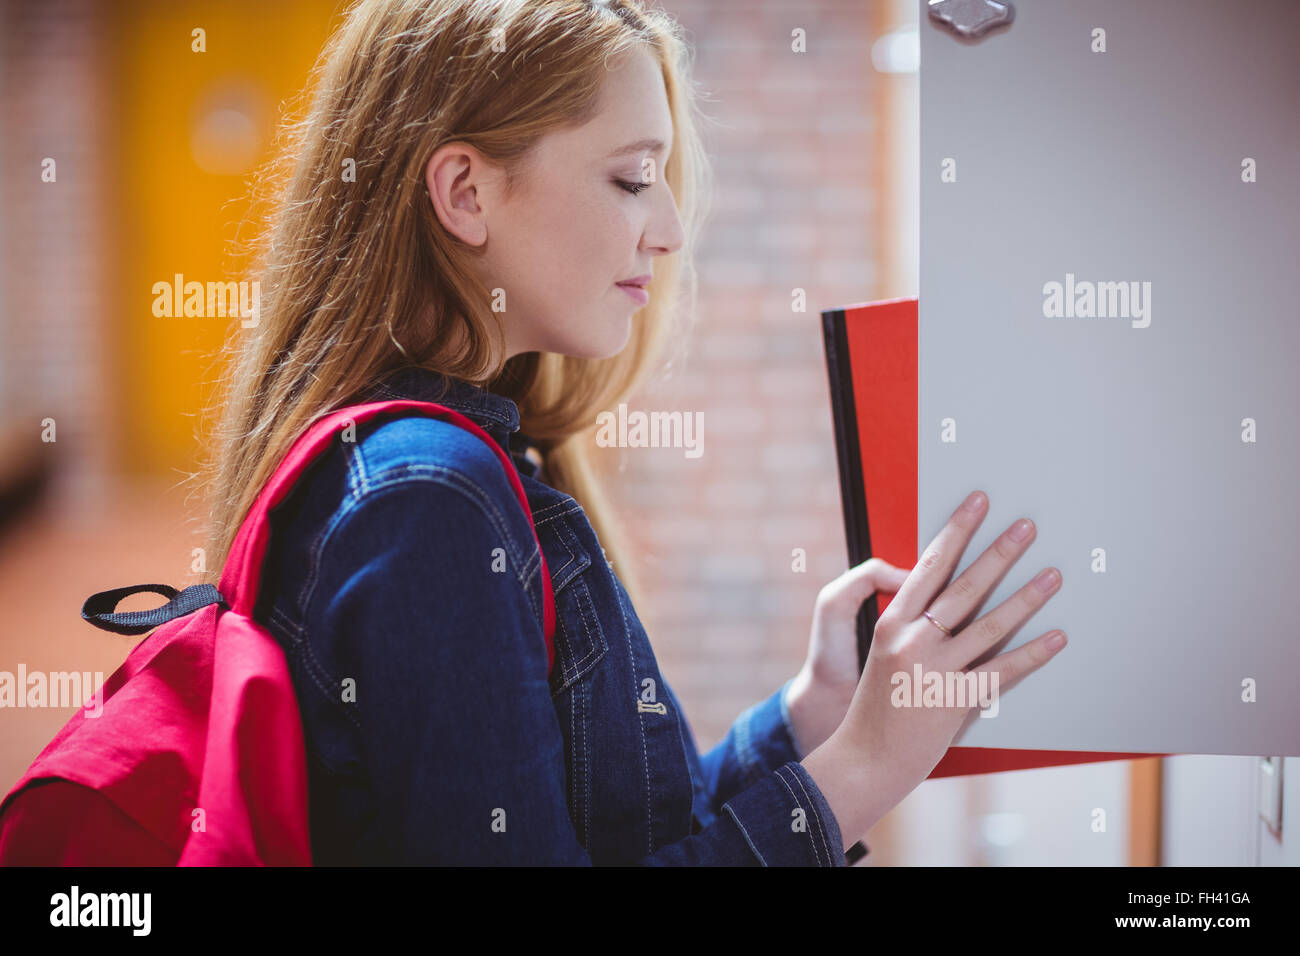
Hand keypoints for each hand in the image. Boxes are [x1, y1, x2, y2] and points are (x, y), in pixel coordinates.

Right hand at [802, 489, 1067, 847]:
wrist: (865, 758)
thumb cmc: (877, 709)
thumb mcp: (884, 656)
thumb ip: (915, 627)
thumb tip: (953, 599)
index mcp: (892, 622)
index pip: (929, 564)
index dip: (956, 530)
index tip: (977, 502)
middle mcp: (911, 639)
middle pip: (964, 585)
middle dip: (1000, 551)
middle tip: (1027, 526)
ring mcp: (934, 670)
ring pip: (990, 623)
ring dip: (1026, 596)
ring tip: (1054, 574)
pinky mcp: (954, 700)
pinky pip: (1003, 670)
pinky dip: (1034, 653)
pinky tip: (1057, 637)